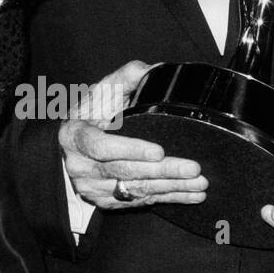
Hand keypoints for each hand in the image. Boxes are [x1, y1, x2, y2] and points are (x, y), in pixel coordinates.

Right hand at [60, 59, 208, 209]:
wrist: (74, 145)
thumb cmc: (89, 115)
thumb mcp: (100, 93)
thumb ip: (125, 79)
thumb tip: (155, 70)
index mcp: (74, 136)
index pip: (101, 147)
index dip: (131, 150)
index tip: (159, 151)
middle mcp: (79, 166)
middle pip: (124, 172)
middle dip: (162, 171)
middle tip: (192, 168)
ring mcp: (91, 187)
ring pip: (135, 190)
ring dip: (171, 187)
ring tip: (199, 182)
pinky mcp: (106, 201)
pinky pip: (140, 202)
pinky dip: (169, 198)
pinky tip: (191, 195)